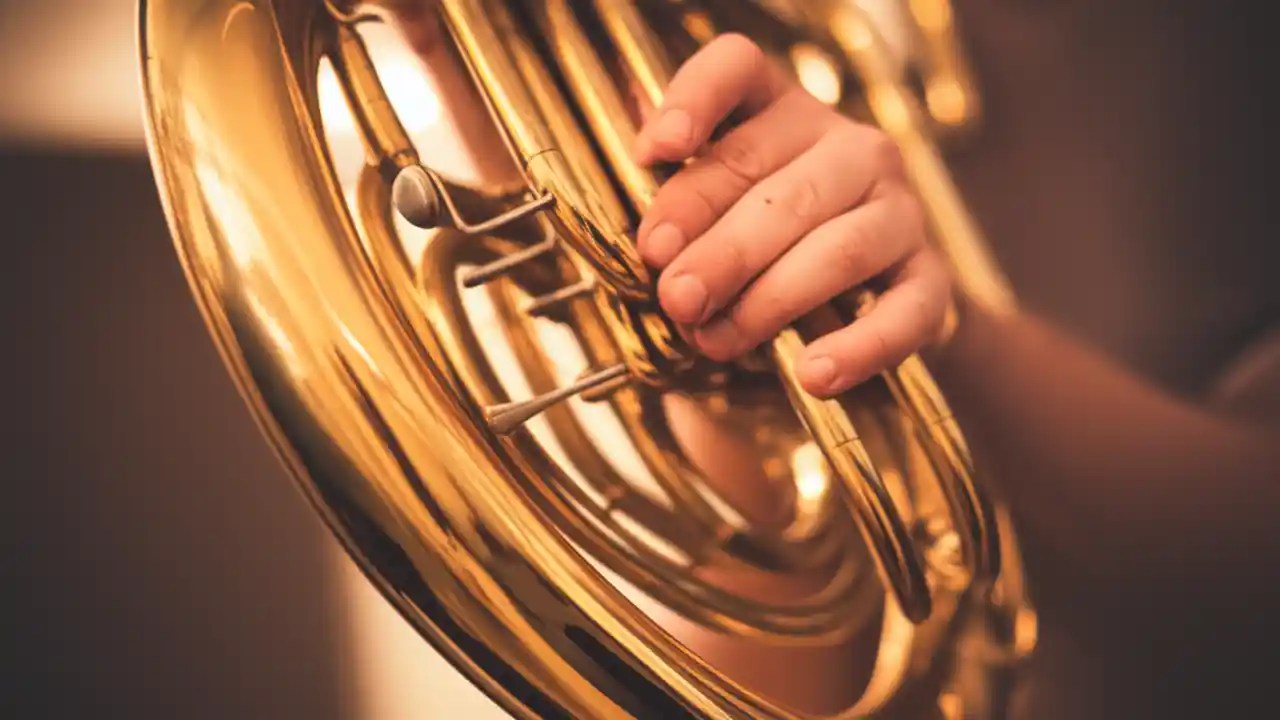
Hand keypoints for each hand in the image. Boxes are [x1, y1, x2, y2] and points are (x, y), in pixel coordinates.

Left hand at [634, 35, 951, 397]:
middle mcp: (849, 147)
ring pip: (837, 250)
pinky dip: (859, 348)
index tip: (654, 152)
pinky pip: (904, 313)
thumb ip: (682, 215)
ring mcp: (899, 210)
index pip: (737, 69)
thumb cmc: (764, 253)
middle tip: (674, 295)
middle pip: (779, 188)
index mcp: (779, 110)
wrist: (861, 315)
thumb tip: (653, 242)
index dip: (693, 101)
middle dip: (719, 248)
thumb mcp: (714, 219)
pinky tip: (814, 374)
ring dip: (770, 300)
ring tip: (715, 340)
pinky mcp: (931, 278)